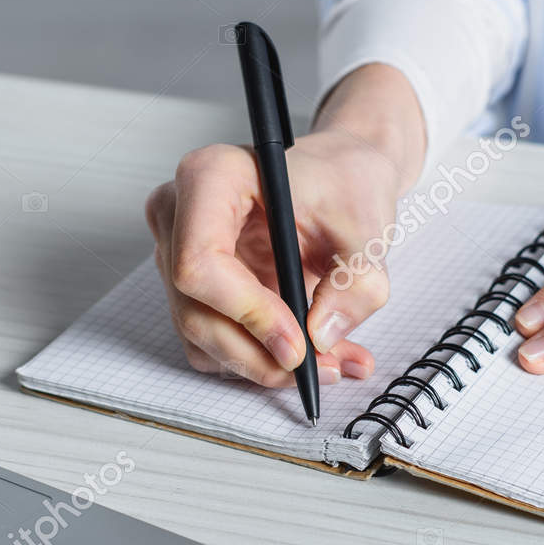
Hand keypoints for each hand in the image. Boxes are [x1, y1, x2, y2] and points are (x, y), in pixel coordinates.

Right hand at [144, 64, 424, 387]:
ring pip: (202, 337)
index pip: (201, 262)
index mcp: (212, 177)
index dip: (248, 312)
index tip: (298, 342)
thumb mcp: (366, 229)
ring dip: (265, 365)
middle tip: (322, 368)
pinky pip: (212, 344)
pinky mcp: (192, 288)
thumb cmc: (343, 181)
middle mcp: (180, 215)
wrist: (339, 176)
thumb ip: (351, 285)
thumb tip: (320, 337)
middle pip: (195, 311)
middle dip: (260, 354)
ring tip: (331, 362)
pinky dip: (260, 360)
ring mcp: (177, 253)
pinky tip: (308, 352)